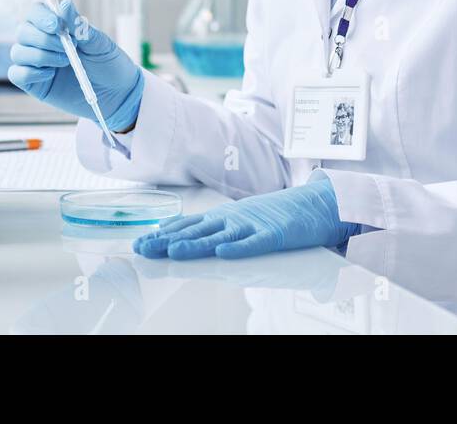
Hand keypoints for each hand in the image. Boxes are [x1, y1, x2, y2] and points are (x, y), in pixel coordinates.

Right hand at [7, 0, 142, 130]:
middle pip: (23, 31)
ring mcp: (36, 63)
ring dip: (40, 55)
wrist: (116, 95)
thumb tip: (65, 3)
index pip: (35, 12)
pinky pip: (16, 74)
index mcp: (56, 27)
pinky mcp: (33, 83)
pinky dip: (30, 72)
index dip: (41, 16)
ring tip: (65, 61)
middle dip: (42, 38)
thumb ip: (79, 26)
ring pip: (18, 52)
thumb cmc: (108, 64)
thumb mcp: (98, 43)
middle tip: (67, 47)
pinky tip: (50, 74)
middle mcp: (41, 42)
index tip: (57, 26)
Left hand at [133, 179, 360, 260]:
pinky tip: (223, 253)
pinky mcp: (275, 234)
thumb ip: (216, 227)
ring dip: (195, 244)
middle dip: (167, 241)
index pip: (188, 225)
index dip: (164, 233)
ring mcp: (253, 225)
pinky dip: (239, 248)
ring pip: (220, 237)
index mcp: (224, 216)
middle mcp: (233, 218)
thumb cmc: (277, 213)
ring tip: (173, 252)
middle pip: (196, 231)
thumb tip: (183, 234)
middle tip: (142, 249)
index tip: (141, 241)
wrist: (316, 202)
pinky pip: (255, 243)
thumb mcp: (241, 217)